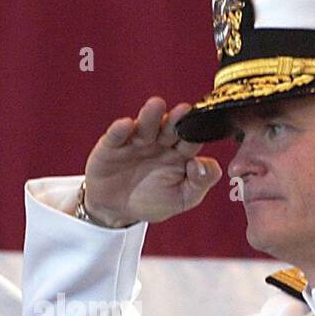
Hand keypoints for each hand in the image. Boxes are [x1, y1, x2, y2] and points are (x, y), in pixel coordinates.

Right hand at [82, 96, 222, 226]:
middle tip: (184, 110)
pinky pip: (116, 136)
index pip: (191, 140)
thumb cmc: (153, 201)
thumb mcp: (182, 199)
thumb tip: (201, 164)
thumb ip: (200, 183)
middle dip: (176, 119)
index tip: (203, 128)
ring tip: (156, 105)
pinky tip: (126, 124)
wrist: (117, 210)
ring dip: (150, 116)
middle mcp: (160, 143)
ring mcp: (136, 142)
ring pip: (145, 127)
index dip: (197, 134)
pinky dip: (120, 129)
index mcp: (180, 153)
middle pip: (169, 128)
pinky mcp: (112, 146)